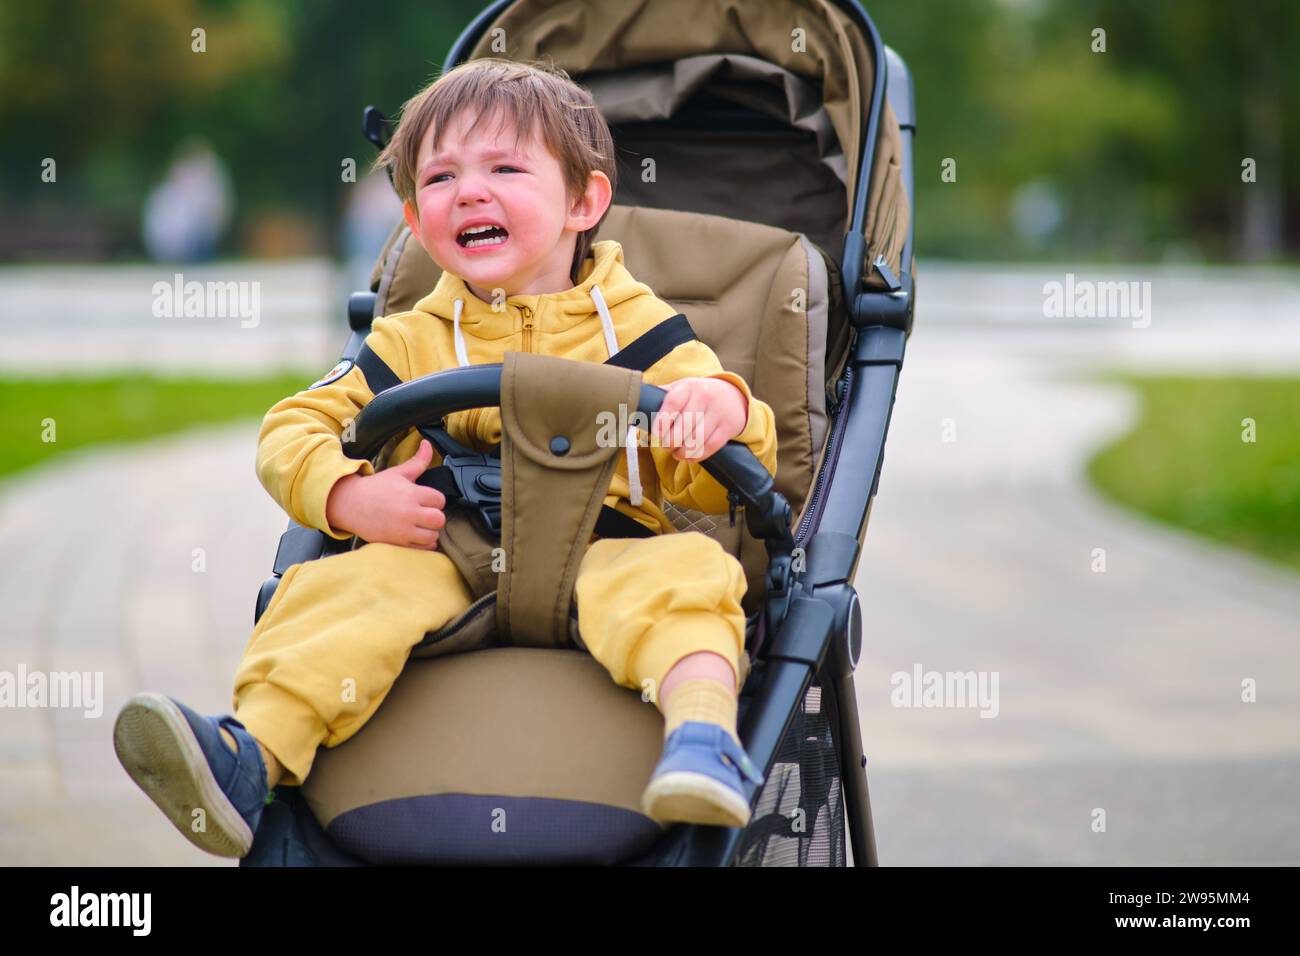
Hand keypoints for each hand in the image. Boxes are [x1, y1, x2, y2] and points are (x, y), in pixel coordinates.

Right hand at [325, 439, 446, 548]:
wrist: (350, 505)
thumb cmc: (376, 489)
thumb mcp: (398, 473)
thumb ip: (418, 461)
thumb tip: (428, 444)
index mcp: (410, 494)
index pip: (439, 500)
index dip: (435, 500)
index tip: (427, 500)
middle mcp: (408, 513)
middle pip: (439, 519)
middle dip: (435, 516)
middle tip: (426, 513)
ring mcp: (403, 530)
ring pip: (433, 536)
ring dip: (430, 531)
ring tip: (421, 525)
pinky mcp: (397, 543)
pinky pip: (422, 549)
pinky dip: (423, 544)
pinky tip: (416, 535)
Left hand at [650, 377, 748, 460]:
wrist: (732, 395)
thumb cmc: (698, 395)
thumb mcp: (681, 388)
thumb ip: (662, 396)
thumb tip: (637, 405)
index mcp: (688, 386)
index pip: (673, 403)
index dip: (662, 421)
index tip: (656, 434)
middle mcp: (704, 396)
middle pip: (684, 425)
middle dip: (671, 441)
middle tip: (666, 445)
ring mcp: (718, 411)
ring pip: (697, 439)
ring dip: (683, 451)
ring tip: (677, 453)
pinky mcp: (728, 426)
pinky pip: (710, 446)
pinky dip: (697, 456)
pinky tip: (689, 456)